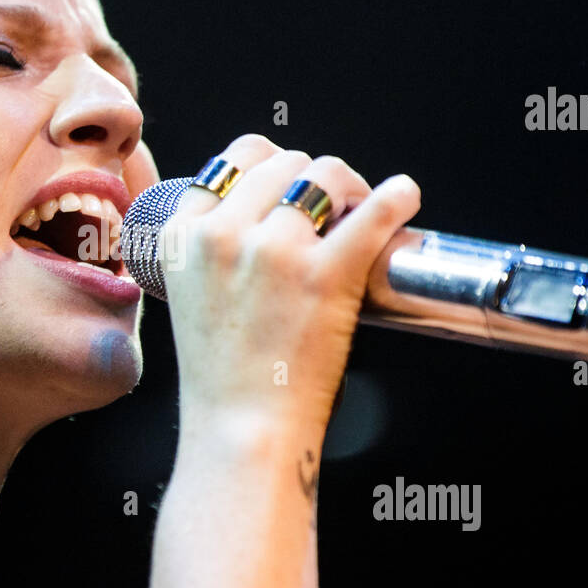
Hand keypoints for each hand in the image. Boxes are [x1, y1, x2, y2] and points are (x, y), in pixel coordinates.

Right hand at [161, 134, 420, 441]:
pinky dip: (396, 199)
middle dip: (314, 180)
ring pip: (325, 172)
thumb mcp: (191, 292)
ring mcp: (274, 251)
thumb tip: (268, 202)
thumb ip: (214, 244)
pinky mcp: (325, 275)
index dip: (274, 169)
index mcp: (184, 235)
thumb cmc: (223, 375)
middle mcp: (223, 233)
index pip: (237, 157)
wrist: (242, 430)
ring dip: (349, 187)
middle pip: (285, 160)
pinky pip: (375, 212)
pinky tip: (402, 200)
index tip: (291, 192)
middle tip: (332, 212)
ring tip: (357, 215)